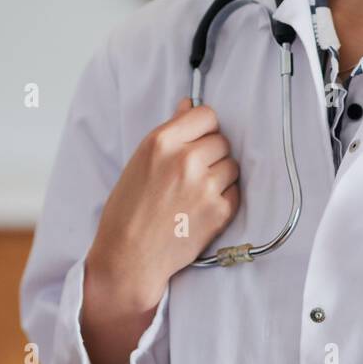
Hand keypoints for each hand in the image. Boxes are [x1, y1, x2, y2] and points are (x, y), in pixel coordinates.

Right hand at [87, 97, 240, 309]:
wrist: (128, 257)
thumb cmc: (127, 211)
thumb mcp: (139, 162)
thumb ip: (170, 132)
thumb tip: (189, 106)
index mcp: (161, 142)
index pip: (206, 115)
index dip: (204, 128)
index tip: (198, 138)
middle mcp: (185, 159)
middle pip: (222, 140)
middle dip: (212, 153)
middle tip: (193, 171)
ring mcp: (204, 185)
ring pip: (232, 165)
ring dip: (220, 175)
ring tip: (197, 190)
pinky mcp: (219, 211)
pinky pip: (235, 190)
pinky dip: (224, 196)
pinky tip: (202, 206)